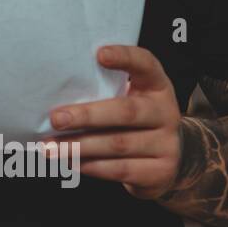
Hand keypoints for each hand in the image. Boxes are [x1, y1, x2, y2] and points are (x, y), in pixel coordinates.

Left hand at [39, 45, 182, 199]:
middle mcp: (166, 113)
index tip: (100, 54)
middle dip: (87, 116)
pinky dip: (91, 166)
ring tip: (51, 146)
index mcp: (157, 86)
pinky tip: (70, 161)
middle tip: (56, 118)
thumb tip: (56, 93)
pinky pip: (120, 170)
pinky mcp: (160, 172)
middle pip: (126, 112)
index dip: (125, 57)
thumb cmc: (137, 120)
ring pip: (118, 144)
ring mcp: (167, 144)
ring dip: (80, 146)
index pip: (145, 64)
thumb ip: (106, 90)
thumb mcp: (132, 98)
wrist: (175, 158)